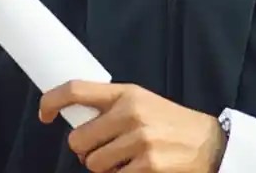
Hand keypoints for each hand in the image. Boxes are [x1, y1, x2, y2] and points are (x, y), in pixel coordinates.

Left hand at [39, 82, 225, 172]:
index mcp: (127, 93)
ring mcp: (140, 141)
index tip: (44, 113)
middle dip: (85, 150)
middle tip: (103, 150)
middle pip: (77, 139)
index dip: (51, 101)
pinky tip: (138, 169)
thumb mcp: (143, 102)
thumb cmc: (172, 124)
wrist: (212, 144)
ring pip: (93, 164)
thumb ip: (111, 106)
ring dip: (103, 168)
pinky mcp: (148, 167)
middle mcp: (131, 114)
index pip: (75, 90)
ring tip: (124, 160)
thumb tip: (73, 116)